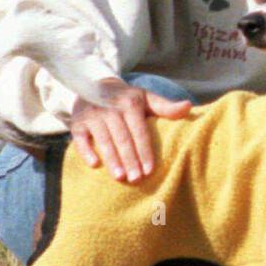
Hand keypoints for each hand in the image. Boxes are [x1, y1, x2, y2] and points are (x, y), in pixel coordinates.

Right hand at [69, 78, 191, 182]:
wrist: (95, 85)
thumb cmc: (127, 99)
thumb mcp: (146, 98)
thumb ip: (165, 107)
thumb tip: (188, 106)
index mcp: (130, 104)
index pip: (139, 131)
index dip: (145, 151)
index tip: (150, 169)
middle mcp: (110, 109)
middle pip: (122, 138)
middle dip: (130, 160)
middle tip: (136, 179)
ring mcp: (92, 116)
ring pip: (103, 141)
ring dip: (112, 159)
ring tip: (120, 177)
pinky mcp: (77, 123)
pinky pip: (80, 139)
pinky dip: (86, 151)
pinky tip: (94, 165)